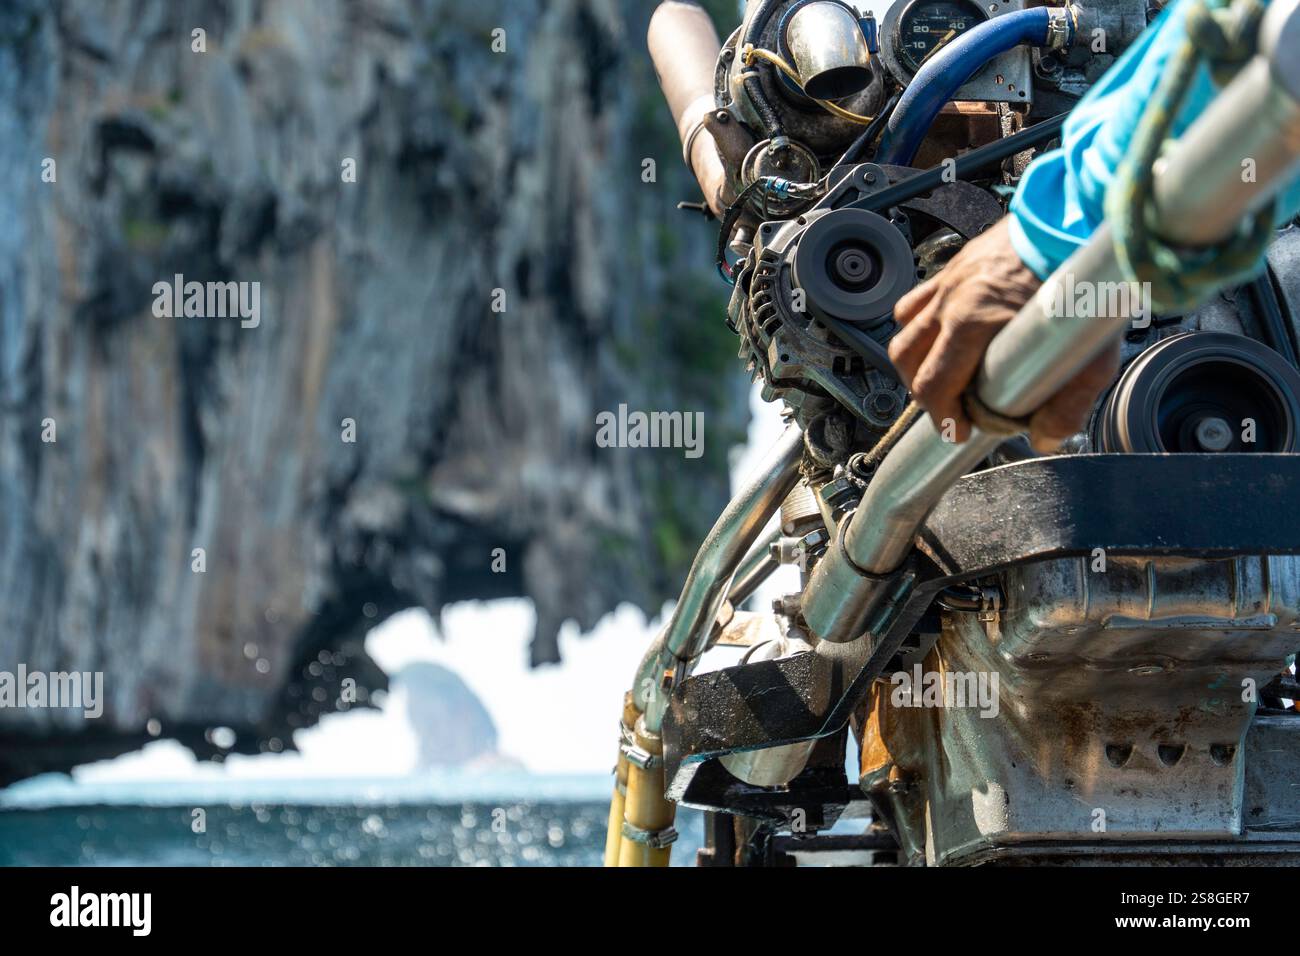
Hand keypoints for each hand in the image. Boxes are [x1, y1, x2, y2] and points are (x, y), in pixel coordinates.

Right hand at [887, 218, 1118, 451]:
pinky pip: (916, 302)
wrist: (1085, 222)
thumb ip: (1069, 405)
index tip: (960, 429)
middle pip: (907, 361)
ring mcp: (950, 281)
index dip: (944, 417)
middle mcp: (952, 301)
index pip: (933, 386)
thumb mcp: (1091, 357)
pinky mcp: (956, 267)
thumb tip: (1046, 437)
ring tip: (941, 375)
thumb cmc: (1088, 282)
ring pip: (904, 332)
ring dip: (916, 360)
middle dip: (924, 392)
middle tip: (951, 407)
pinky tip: (942, 336)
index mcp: (974, 323)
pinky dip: (919, 325)